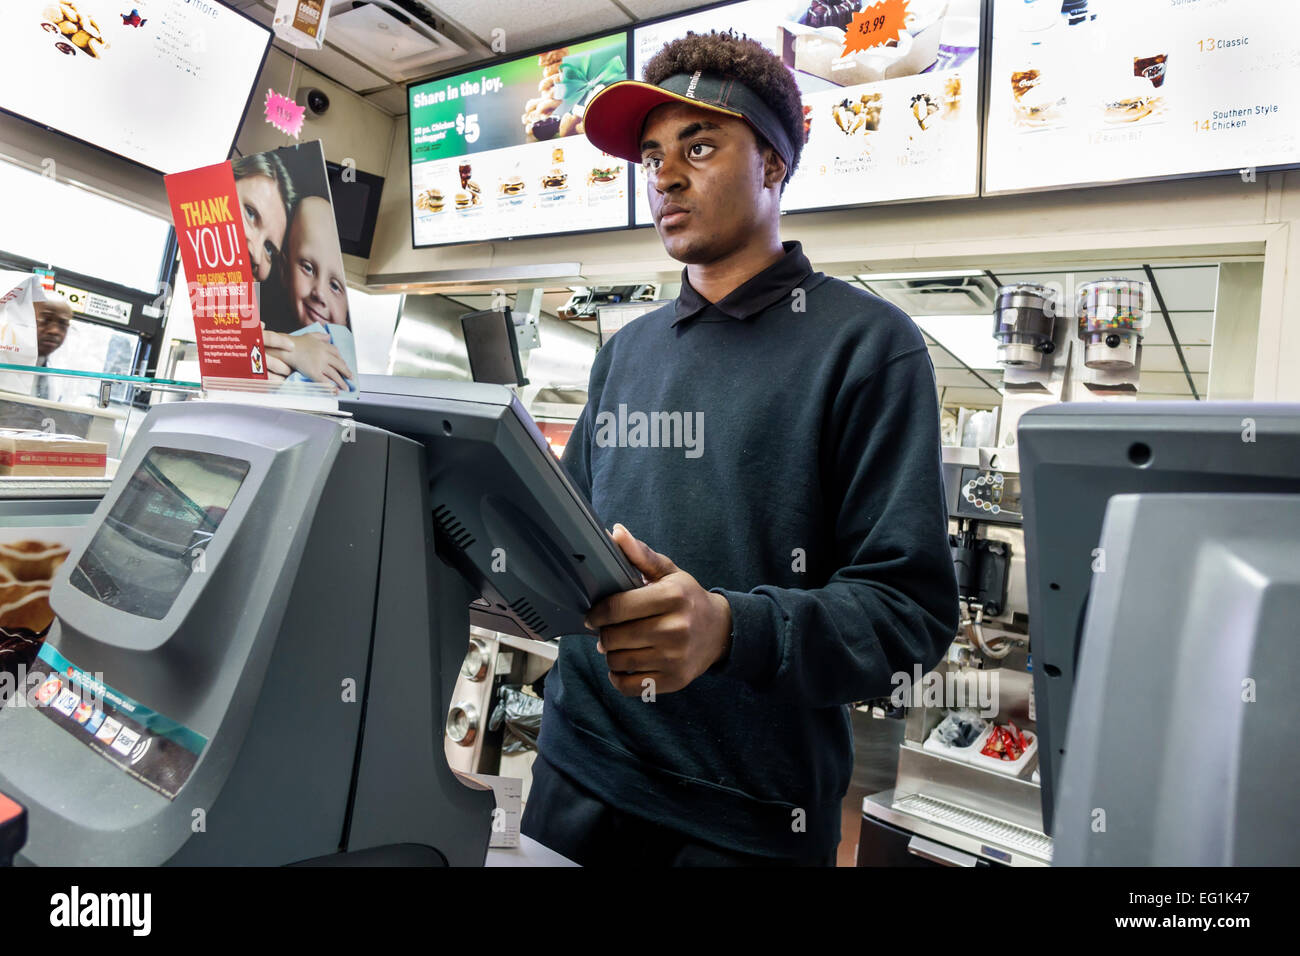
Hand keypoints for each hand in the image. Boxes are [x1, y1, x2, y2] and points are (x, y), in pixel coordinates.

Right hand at [260, 324, 352, 391]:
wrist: (285, 348)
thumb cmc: (295, 343)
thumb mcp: (310, 335)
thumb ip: (320, 336)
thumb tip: (329, 336)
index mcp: (324, 346)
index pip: (337, 353)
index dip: (342, 360)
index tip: (345, 365)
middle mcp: (325, 355)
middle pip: (339, 365)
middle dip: (346, 372)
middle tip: (350, 377)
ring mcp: (320, 364)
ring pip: (334, 374)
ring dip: (342, 382)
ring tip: (345, 387)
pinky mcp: (314, 372)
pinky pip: (325, 381)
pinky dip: (332, 387)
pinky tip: (336, 390)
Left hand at [585, 524, 732, 695]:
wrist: (721, 631)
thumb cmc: (688, 599)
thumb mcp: (669, 572)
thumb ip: (641, 554)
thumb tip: (616, 532)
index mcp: (672, 597)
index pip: (618, 607)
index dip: (597, 613)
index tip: (593, 615)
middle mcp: (675, 629)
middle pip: (614, 637)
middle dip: (604, 633)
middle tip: (607, 630)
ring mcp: (674, 658)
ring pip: (618, 661)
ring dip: (611, 653)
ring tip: (618, 645)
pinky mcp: (674, 681)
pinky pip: (628, 686)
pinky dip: (618, 677)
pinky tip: (623, 665)